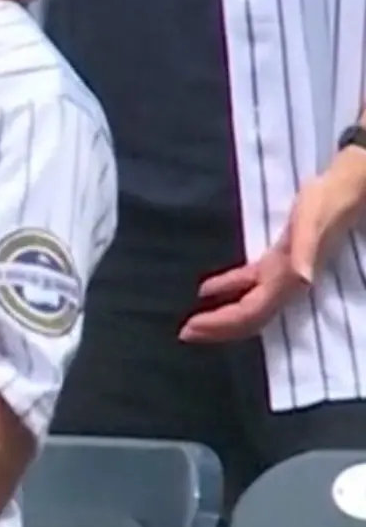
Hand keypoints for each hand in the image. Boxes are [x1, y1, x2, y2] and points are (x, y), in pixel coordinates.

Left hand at [180, 151, 365, 342]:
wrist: (341, 192)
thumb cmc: (324, 204)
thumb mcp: (311, 224)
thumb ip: (306, 251)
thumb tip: (303, 279)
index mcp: (288, 280)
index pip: (250, 312)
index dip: (222, 324)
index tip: (192, 330)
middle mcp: (284, 284)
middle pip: (247, 317)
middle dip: (217, 328)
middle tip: (185, 334)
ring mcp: (281, 274)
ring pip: (248, 304)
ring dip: (221, 314)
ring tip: (194, 322)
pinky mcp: (278, 260)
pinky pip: (249, 282)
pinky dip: (227, 287)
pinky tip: (206, 289)